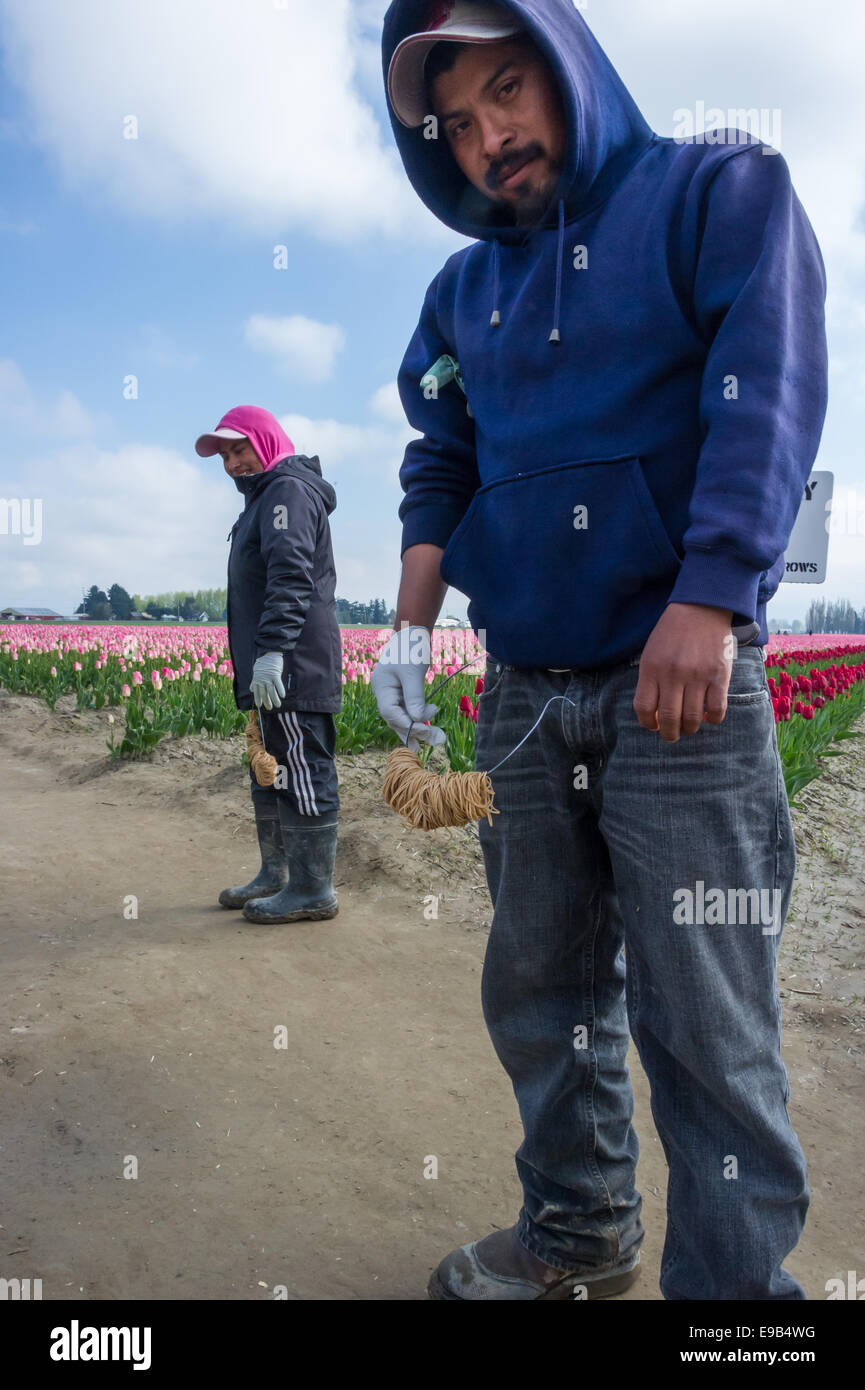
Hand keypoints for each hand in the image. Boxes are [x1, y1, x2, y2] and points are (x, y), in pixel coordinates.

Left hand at [250, 651, 285, 709]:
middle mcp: (262, 680)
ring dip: (274, 699)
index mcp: (256, 680)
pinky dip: (280, 690)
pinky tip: (282, 696)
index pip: (257, 692)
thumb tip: (251, 689)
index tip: (260, 706)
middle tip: (269, 708)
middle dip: (266, 701)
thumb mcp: (256, 672)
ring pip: (271, 691)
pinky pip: (278, 684)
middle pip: (264, 693)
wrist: (268, 653)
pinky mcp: (275, 674)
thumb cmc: (263, 663)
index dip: (258, 699)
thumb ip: (254, 682)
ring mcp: (268, 678)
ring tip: (277, 705)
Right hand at [370, 625, 446, 752]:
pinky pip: (409, 711)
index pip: (390, 711)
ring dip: (419, 729)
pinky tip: (429, 730)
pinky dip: (419, 720)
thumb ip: (414, 696)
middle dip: (414, 730)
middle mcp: (385, 692)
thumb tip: (418, 720)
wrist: (414, 632)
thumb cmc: (411, 647)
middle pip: (396, 718)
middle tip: (434, 739)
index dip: (406, 722)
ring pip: (403, 717)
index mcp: (381, 686)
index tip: (423, 729)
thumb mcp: (413, 672)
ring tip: (435, 740)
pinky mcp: (404, 693)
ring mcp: (394, 694)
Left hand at [633, 603, 733, 741]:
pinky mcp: (719, 676)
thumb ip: (650, 681)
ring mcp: (697, 675)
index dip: (648, 723)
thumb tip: (654, 714)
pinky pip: (716, 710)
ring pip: (692, 719)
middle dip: (669, 734)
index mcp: (652, 668)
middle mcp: (673, 674)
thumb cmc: (672, 633)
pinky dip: (712, 719)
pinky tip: (708, 715)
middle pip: (669, 718)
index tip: (654, 725)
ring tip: (689, 725)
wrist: (701, 607)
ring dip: (690, 728)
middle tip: (672, 735)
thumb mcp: (652, 652)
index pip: (644, 708)